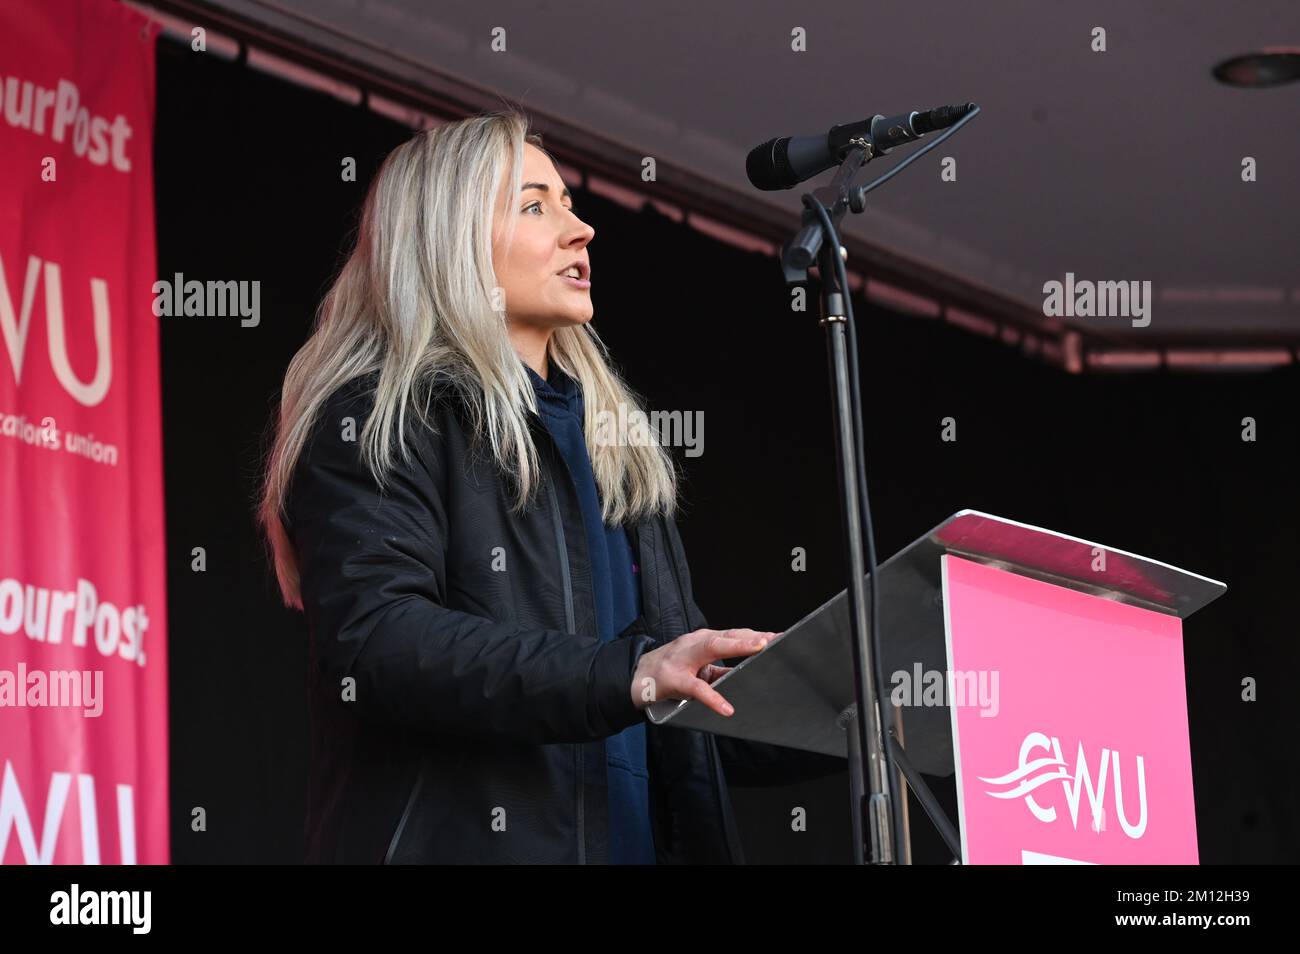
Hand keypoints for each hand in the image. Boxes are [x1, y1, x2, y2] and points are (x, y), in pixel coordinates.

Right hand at [629, 628, 778, 716]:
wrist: (638, 678)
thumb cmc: (672, 670)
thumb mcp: (698, 667)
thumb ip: (720, 669)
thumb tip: (748, 673)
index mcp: (702, 640)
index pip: (733, 635)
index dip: (755, 635)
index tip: (778, 636)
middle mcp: (694, 643)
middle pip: (726, 637)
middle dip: (750, 637)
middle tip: (773, 640)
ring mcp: (683, 658)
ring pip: (711, 650)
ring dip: (736, 649)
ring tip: (758, 652)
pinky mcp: (674, 679)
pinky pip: (696, 688)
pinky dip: (713, 698)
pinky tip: (726, 708)